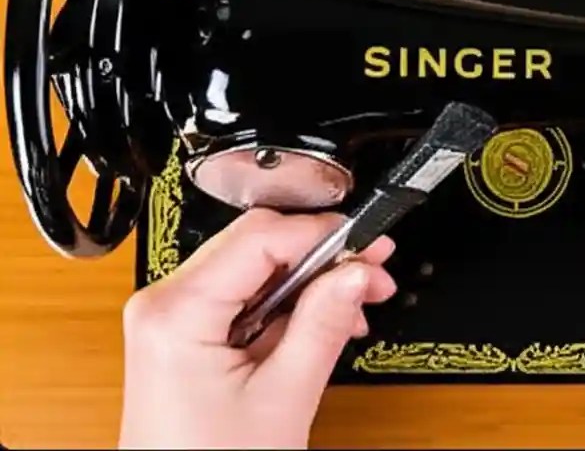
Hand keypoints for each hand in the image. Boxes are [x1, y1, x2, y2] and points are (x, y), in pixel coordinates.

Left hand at [118, 207, 397, 448]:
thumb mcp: (282, 397)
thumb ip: (323, 324)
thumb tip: (356, 271)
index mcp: (175, 311)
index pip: (261, 237)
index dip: (323, 233)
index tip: (369, 242)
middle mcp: (164, 304)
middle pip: (258, 246)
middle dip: (323, 257)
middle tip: (374, 271)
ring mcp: (171, 318)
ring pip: (256, 269)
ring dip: (311, 282)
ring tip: (356, 305)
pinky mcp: (184, 334)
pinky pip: (244, 297)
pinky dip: (288, 305)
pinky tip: (323, 321)